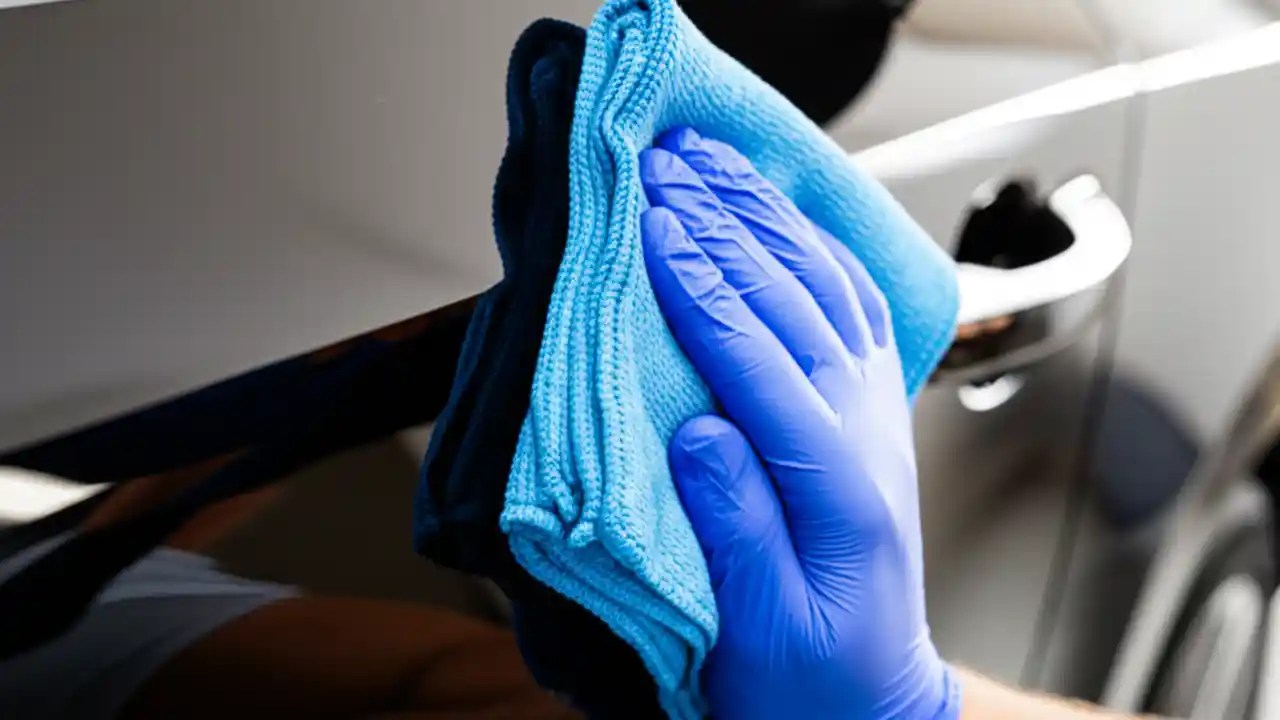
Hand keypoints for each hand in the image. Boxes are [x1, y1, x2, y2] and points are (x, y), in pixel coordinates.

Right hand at [639, 127, 958, 719]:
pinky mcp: (871, 411)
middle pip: (792, 302)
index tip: (653, 225)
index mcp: (839, 487)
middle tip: (667, 165)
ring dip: (766, 218)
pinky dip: (816, 249)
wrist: (873, 698)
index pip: (761, 360)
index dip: (702, 286)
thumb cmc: (810, 678)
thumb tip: (700, 429)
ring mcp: (877, 416)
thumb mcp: (762, 629)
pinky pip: (853, 310)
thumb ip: (734, 525)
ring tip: (714, 162)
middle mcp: (869, 435)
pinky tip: (784, 215)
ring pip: (825, 289)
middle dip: (724, 224)